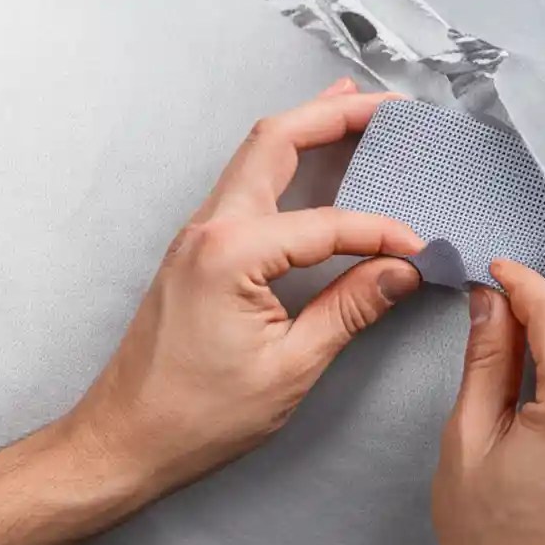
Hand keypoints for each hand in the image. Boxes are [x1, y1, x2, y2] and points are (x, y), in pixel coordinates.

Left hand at [65, 79, 424, 495]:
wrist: (123, 440)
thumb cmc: (196, 415)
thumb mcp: (290, 367)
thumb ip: (350, 310)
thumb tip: (402, 272)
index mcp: (232, 254)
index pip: (328, 224)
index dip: (382, 233)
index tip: (421, 250)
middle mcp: (209, 229)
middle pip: (276, 142)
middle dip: (333, 116)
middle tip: (386, 105)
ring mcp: (197, 235)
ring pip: (256, 155)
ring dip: (306, 127)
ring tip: (352, 108)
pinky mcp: (198, 252)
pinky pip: (247, 185)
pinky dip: (284, 160)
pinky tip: (310, 161)